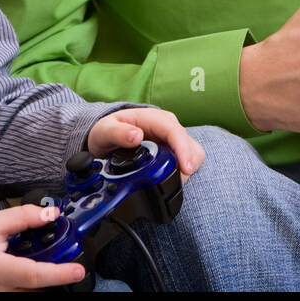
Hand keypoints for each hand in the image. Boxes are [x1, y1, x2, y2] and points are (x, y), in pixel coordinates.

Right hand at [0, 204, 86, 291]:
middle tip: (72, 260)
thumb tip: (51, 213)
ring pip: (35, 294)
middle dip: (59, 276)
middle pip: (39, 289)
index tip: (78, 270)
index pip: (33, 274)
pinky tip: (42, 268)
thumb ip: (23, 217)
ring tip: (55, 262)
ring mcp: (0, 298)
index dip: (59, 273)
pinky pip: (27, 293)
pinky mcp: (3, 299)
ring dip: (48, 280)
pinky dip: (38, 283)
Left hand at [87, 107, 204, 181]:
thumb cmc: (107, 131)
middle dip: (188, 163)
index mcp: (153, 118)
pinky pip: (189, 160)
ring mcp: (172, 139)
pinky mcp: (174, 150)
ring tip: (175, 182)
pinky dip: (186, 171)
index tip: (185, 168)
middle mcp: (167, 126)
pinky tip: (174, 179)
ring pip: (194, 152)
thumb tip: (136, 135)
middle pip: (189, 144)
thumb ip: (117, 132)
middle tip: (177, 182)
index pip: (174, 131)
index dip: (183, 149)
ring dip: (189, 167)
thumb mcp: (105, 131)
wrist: (107, 138)